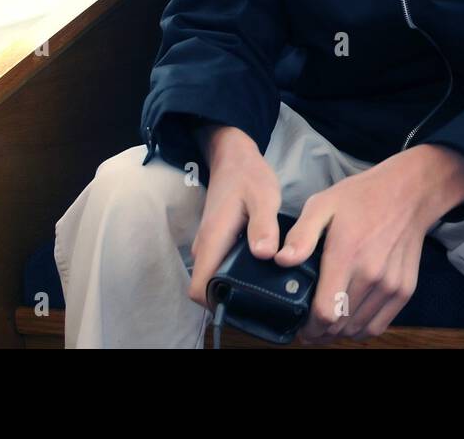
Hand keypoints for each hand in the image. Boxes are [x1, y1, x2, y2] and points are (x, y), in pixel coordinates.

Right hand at [186, 125, 283, 308]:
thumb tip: (264, 254)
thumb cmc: (248, 175)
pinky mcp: (217, 240)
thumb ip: (264, 225)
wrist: (234, 157)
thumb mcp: (264, 197)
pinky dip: (235, 272)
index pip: (198, 287)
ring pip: (214, 276)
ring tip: (265, 287)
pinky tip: (260, 269)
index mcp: (213, 240)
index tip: (242, 306)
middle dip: (229, 298)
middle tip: (263, 300)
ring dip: (232, 285)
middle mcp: (206, 246)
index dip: (214, 304)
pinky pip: (220, 265)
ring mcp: (209, 243)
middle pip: (207, 287)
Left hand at [274, 156, 431, 344]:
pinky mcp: (404, 289)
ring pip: (358, 329)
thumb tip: (281, 261)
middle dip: (320, 332)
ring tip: (328, 323)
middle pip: (340, 326)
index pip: (325, 313)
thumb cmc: (362, 197)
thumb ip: (301, 235)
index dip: (308, 328)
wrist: (408, 193)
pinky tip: (350, 320)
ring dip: (340, 332)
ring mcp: (390, 284)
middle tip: (309, 325)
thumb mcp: (323, 204)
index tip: (299, 326)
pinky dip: (361, 329)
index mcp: (347, 255)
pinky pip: (379, 325)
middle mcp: (371, 275)